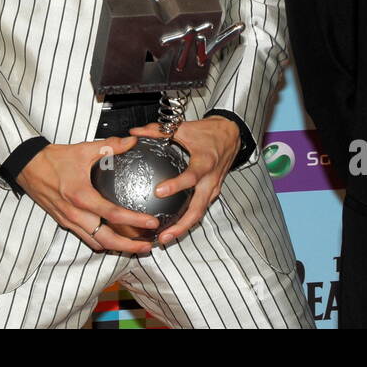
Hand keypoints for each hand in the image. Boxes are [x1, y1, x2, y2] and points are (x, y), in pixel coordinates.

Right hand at [16, 137, 158, 253]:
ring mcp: (69, 221)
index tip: (152, 223)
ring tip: (135, 245)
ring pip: (96, 244)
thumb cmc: (53, 159)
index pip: (113, 214)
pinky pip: (86, 239)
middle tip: (148, 246)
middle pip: (107, 240)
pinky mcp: (64, 222)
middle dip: (129, 246)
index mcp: (81, 196)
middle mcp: (75, 214)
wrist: (27, 167)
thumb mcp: (83, 149)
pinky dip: (102, 242)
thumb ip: (110, 147)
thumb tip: (132, 142)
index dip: (135, 221)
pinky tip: (113, 238)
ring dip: (117, 247)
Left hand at [130, 116, 240, 245]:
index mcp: (205, 162)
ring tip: (165, 238)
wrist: (231, 135)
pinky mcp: (213, 193)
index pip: (191, 177)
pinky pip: (200, 209)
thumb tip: (136, 133)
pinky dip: (188, 221)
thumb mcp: (184, 128)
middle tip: (163, 235)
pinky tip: (174, 227)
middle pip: (198, 209)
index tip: (158, 192)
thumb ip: (158, 131)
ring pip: (199, 214)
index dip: (176, 185)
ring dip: (183, 228)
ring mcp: (213, 189)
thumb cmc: (210, 132)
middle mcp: (210, 180)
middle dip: (181, 225)